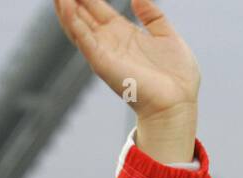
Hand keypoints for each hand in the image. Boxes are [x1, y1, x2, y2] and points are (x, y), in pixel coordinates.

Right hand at [54, 0, 199, 162]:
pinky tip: (64, 3)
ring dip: (64, 6)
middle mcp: (110, 42)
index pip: (98, 9)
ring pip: (76, 25)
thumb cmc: (178, 78)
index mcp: (124, 34)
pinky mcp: (102, 62)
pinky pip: (82, 38)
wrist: (177, 103)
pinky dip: (71, 20)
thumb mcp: (167, 36)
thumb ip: (152, 16)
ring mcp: (104, 52)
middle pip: (82, 14)